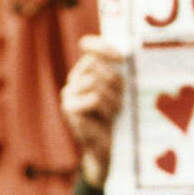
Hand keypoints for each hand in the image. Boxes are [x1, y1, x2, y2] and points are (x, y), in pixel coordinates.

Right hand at [60, 35, 124, 187]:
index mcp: (86, 70)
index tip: (122, 59)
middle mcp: (74, 78)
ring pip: (96, 82)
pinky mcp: (68, 107)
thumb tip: (125, 56)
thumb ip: (118, 72)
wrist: (106, 149)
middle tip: (121, 100)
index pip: (88, 45)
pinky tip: (106, 119)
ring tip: (115, 112)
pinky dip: (106, 109)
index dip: (104, 46)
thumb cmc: (116, 119)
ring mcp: (68, 92)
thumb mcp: (119, 91)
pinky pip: (94, 97)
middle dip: (115, 81)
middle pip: (96, 65)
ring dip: (112, 98)